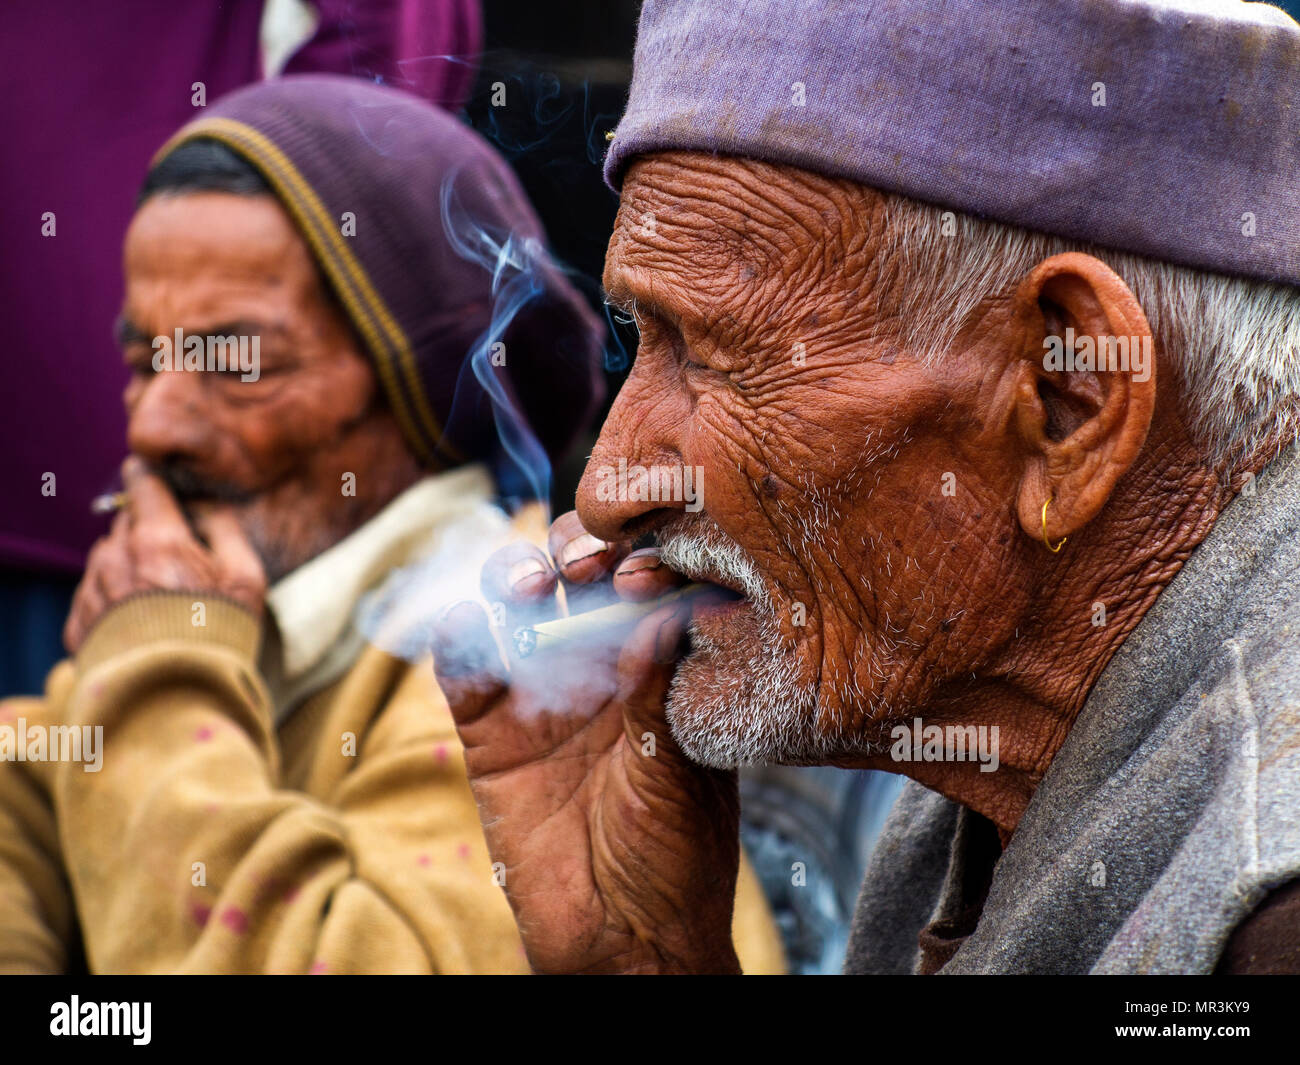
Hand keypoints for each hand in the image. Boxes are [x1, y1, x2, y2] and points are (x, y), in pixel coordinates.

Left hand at [64, 457, 265, 652]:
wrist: (179, 699)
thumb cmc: (221, 633)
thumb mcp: (247, 576)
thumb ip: (225, 527)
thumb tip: (204, 501)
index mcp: (158, 540)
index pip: (144, 485)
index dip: (151, 477)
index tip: (156, 479)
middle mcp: (116, 559)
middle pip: (126, 522)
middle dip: (147, 528)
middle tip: (175, 553)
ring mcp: (93, 592)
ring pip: (106, 555)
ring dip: (127, 562)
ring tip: (158, 595)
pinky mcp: (79, 625)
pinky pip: (91, 593)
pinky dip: (110, 596)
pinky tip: (138, 619)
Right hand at [431, 511, 742, 973]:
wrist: (622, 944)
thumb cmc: (675, 859)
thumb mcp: (681, 774)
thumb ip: (661, 696)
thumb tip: (661, 617)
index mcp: (661, 666)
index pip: (646, 581)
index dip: (642, 559)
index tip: (645, 570)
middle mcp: (601, 666)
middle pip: (575, 574)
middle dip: (575, 551)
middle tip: (583, 566)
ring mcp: (542, 693)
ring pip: (515, 603)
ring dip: (514, 574)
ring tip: (532, 586)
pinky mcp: (489, 731)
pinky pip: (464, 667)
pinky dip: (459, 636)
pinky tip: (472, 628)